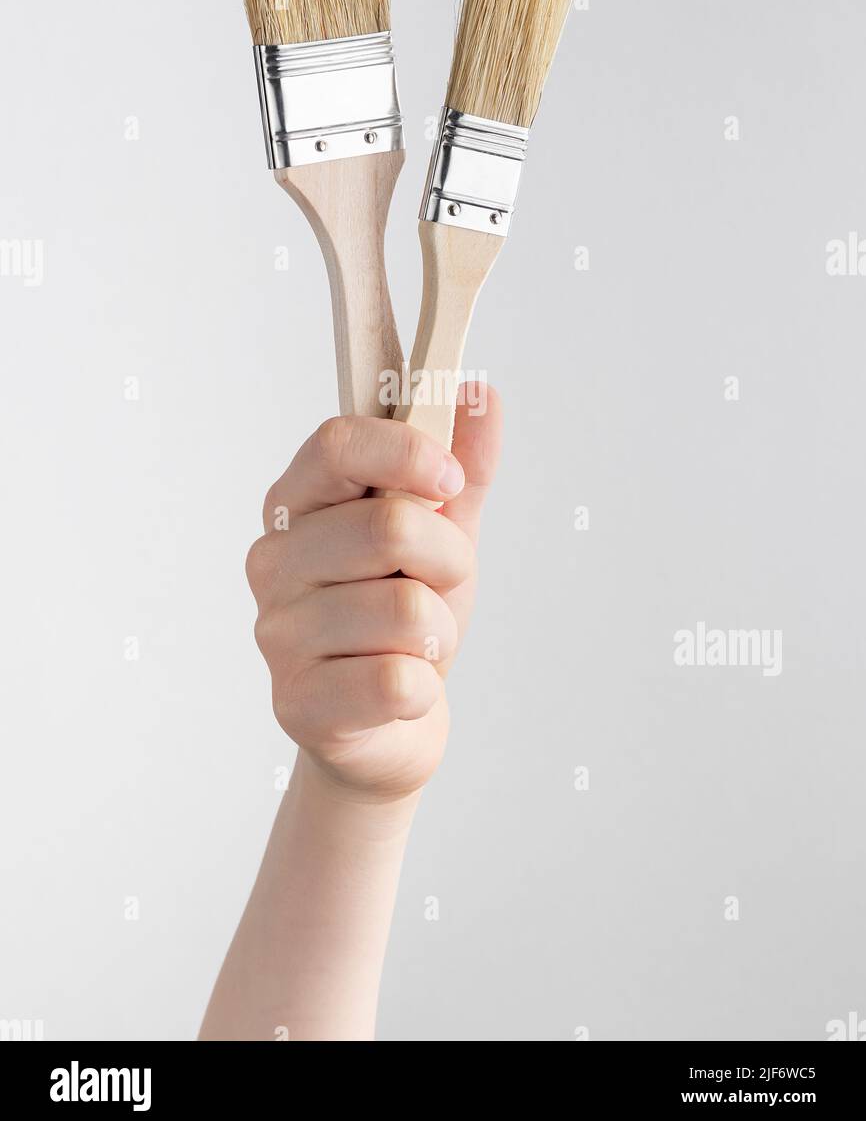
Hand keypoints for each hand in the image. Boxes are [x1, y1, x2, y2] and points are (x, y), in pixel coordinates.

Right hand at [245, 383, 501, 800]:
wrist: (390, 726)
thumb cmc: (406, 617)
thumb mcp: (444, 532)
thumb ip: (463, 464)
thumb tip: (482, 394)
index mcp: (299, 503)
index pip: (337, 444)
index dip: (406, 452)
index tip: (449, 479)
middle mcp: (274, 561)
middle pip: (387, 527)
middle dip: (447, 558)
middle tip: (441, 581)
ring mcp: (278, 634)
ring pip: (404, 609)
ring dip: (439, 629)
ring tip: (416, 642)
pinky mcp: (298, 703)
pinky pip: (396, 681)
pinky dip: (424, 687)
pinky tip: (401, 687)